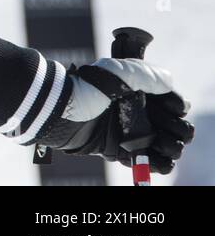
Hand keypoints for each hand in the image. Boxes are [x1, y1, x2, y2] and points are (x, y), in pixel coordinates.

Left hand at [34, 58, 193, 173]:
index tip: (171, 107)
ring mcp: (130, 132)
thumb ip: (145, 74)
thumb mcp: (115, 72)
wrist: (59, 111)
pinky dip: (159, 163)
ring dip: (171, 146)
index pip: (172, 101)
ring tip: (162, 144)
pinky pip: (149, 161)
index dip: (176, 104)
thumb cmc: (85, 89)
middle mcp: (137, 111)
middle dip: (177, 128)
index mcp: (138, 90)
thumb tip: (168, 82)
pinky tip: (159, 159)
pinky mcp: (120, 149)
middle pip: (173, 124)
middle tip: (165, 127)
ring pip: (165, 145)